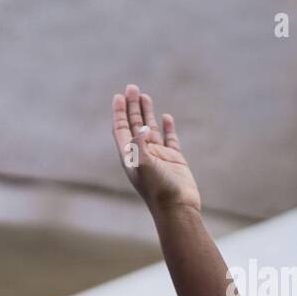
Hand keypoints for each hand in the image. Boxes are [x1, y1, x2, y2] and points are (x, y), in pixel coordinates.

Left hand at [112, 83, 200, 213]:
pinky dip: (167, 128)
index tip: (118, 95)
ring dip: (146, 113)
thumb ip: (140, 146)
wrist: (178, 209)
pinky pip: (169, 139)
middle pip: (134, 125)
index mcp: (130, 157)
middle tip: (132, 87)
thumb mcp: (145, 166)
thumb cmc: (159, 191)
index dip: (119, 113)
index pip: (121, 129)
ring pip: (150, 129)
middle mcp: (142, 155)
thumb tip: (141, 128)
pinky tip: (165, 117)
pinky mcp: (174, 160)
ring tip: (144, 95)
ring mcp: (158, 157)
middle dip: (132, 107)